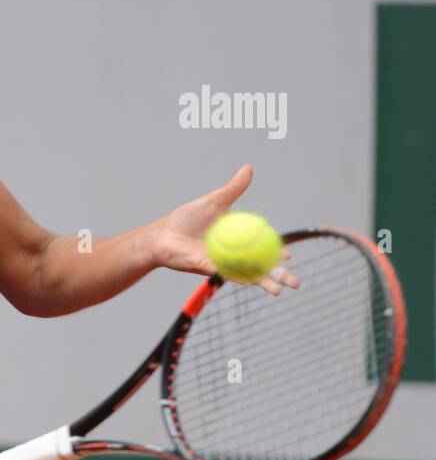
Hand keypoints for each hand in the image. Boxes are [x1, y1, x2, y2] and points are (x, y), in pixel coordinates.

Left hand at [145, 164, 299, 295]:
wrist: (163, 234)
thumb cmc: (186, 218)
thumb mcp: (213, 201)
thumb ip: (232, 188)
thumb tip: (249, 168)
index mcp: (238, 240)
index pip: (263, 248)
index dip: (277, 254)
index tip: (288, 255)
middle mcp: (233, 256)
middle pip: (262, 267)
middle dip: (280, 276)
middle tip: (296, 283)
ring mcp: (222, 264)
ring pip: (248, 276)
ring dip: (264, 283)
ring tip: (278, 291)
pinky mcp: (208, 269)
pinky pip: (227, 274)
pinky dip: (239, 277)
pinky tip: (250, 283)